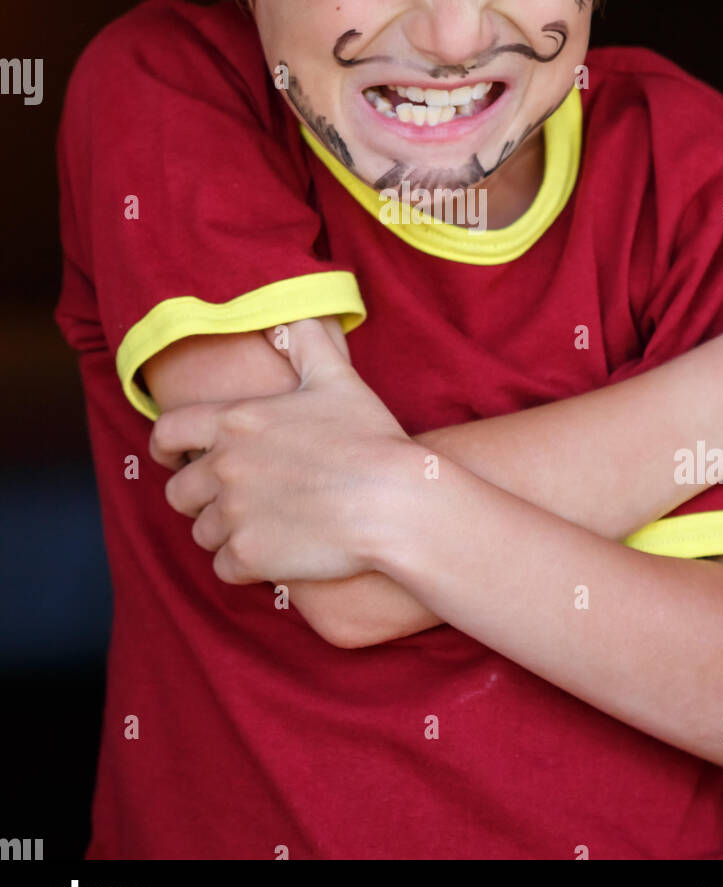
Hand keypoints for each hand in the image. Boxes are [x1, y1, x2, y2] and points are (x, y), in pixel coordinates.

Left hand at [149, 319, 414, 583]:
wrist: (394, 502)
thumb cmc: (370, 438)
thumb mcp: (338, 379)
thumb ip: (309, 344)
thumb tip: (297, 318)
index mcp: (236, 422)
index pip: (167, 433)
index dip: (164, 446)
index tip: (171, 456)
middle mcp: (224, 468)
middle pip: (178, 492)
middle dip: (199, 497)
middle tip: (232, 499)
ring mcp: (233, 515)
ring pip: (202, 533)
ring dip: (223, 532)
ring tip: (261, 527)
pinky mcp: (249, 556)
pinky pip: (224, 568)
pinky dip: (243, 565)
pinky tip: (272, 555)